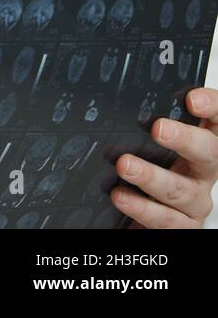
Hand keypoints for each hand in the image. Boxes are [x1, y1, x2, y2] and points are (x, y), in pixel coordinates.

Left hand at [112, 87, 217, 227]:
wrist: (142, 214)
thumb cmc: (148, 168)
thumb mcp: (148, 142)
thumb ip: (142, 123)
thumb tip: (116, 98)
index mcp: (200, 145)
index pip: (217, 121)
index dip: (213, 107)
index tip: (192, 100)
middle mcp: (203, 172)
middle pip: (208, 153)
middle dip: (185, 140)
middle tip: (159, 129)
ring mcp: (195, 201)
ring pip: (180, 189)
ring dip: (152, 176)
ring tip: (125, 165)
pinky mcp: (182, 226)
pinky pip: (166, 219)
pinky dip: (142, 208)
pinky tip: (121, 196)